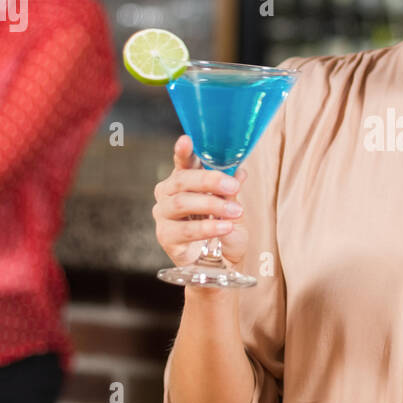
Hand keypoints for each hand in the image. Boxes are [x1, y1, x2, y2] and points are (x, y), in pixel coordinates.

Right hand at [153, 134, 248, 268]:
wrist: (221, 262)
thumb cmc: (223, 229)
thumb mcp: (232, 205)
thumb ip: (232, 189)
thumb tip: (239, 171)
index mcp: (183, 181)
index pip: (181, 162)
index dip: (183, 151)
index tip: (186, 140)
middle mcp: (168, 195)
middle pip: (181, 180)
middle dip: (209, 180)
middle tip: (232, 185)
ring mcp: (163, 216)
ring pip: (181, 203)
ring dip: (211, 204)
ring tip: (234, 211)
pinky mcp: (166, 237)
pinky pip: (185, 230)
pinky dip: (207, 227)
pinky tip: (224, 227)